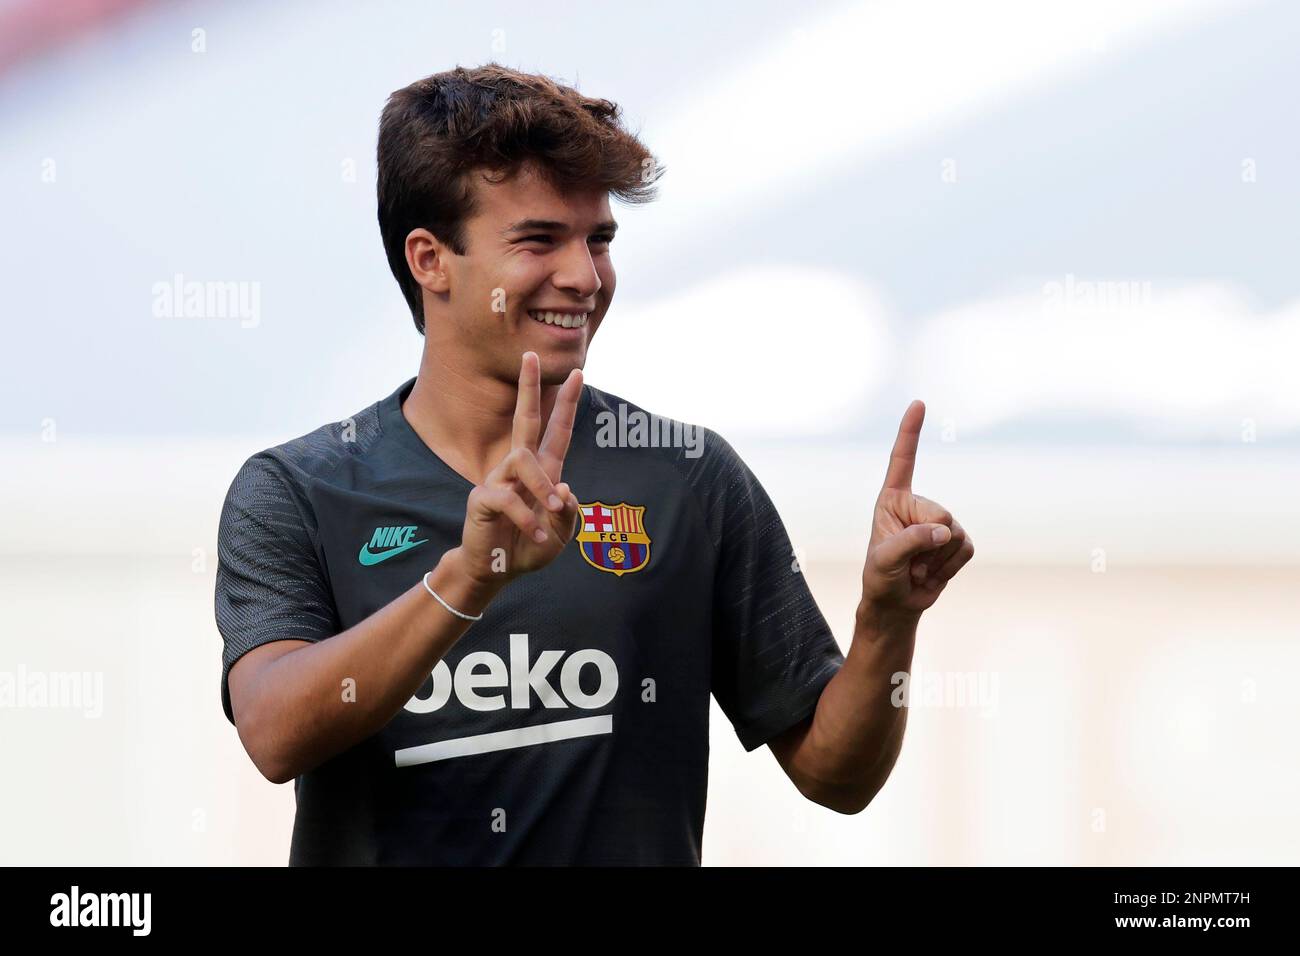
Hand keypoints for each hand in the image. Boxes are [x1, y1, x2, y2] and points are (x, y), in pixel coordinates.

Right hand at [455, 351, 582, 585]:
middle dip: (529, 387)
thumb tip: (565, 488)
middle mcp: (520, 468)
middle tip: (532, 355)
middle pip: (525, 419)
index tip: (578, 374)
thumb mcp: (560, 535)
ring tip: (552, 515)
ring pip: (522, 461)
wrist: (497, 571)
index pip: (556, 431)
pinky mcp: (482, 497)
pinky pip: (507, 497)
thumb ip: (569, 515)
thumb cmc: (529, 548)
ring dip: (541, 488)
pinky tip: (536, 534)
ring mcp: (499, 479)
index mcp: (543, 472)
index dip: (567, 404)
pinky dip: (527, 517)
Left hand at [860, 400, 973, 619]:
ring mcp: (940, 521)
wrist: (897, 604)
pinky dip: (951, 566)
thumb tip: (944, 531)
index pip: (902, 460)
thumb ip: (910, 541)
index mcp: (892, 499)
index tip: (918, 403)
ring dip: (938, 559)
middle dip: (927, 542)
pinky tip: (933, 572)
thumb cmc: (881, 577)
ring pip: (956, 532)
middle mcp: (917, 505)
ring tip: (917, 567)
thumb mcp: (884, 560)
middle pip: (941, 512)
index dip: (910, 432)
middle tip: (908, 561)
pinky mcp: (957, 540)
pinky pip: (966, 548)